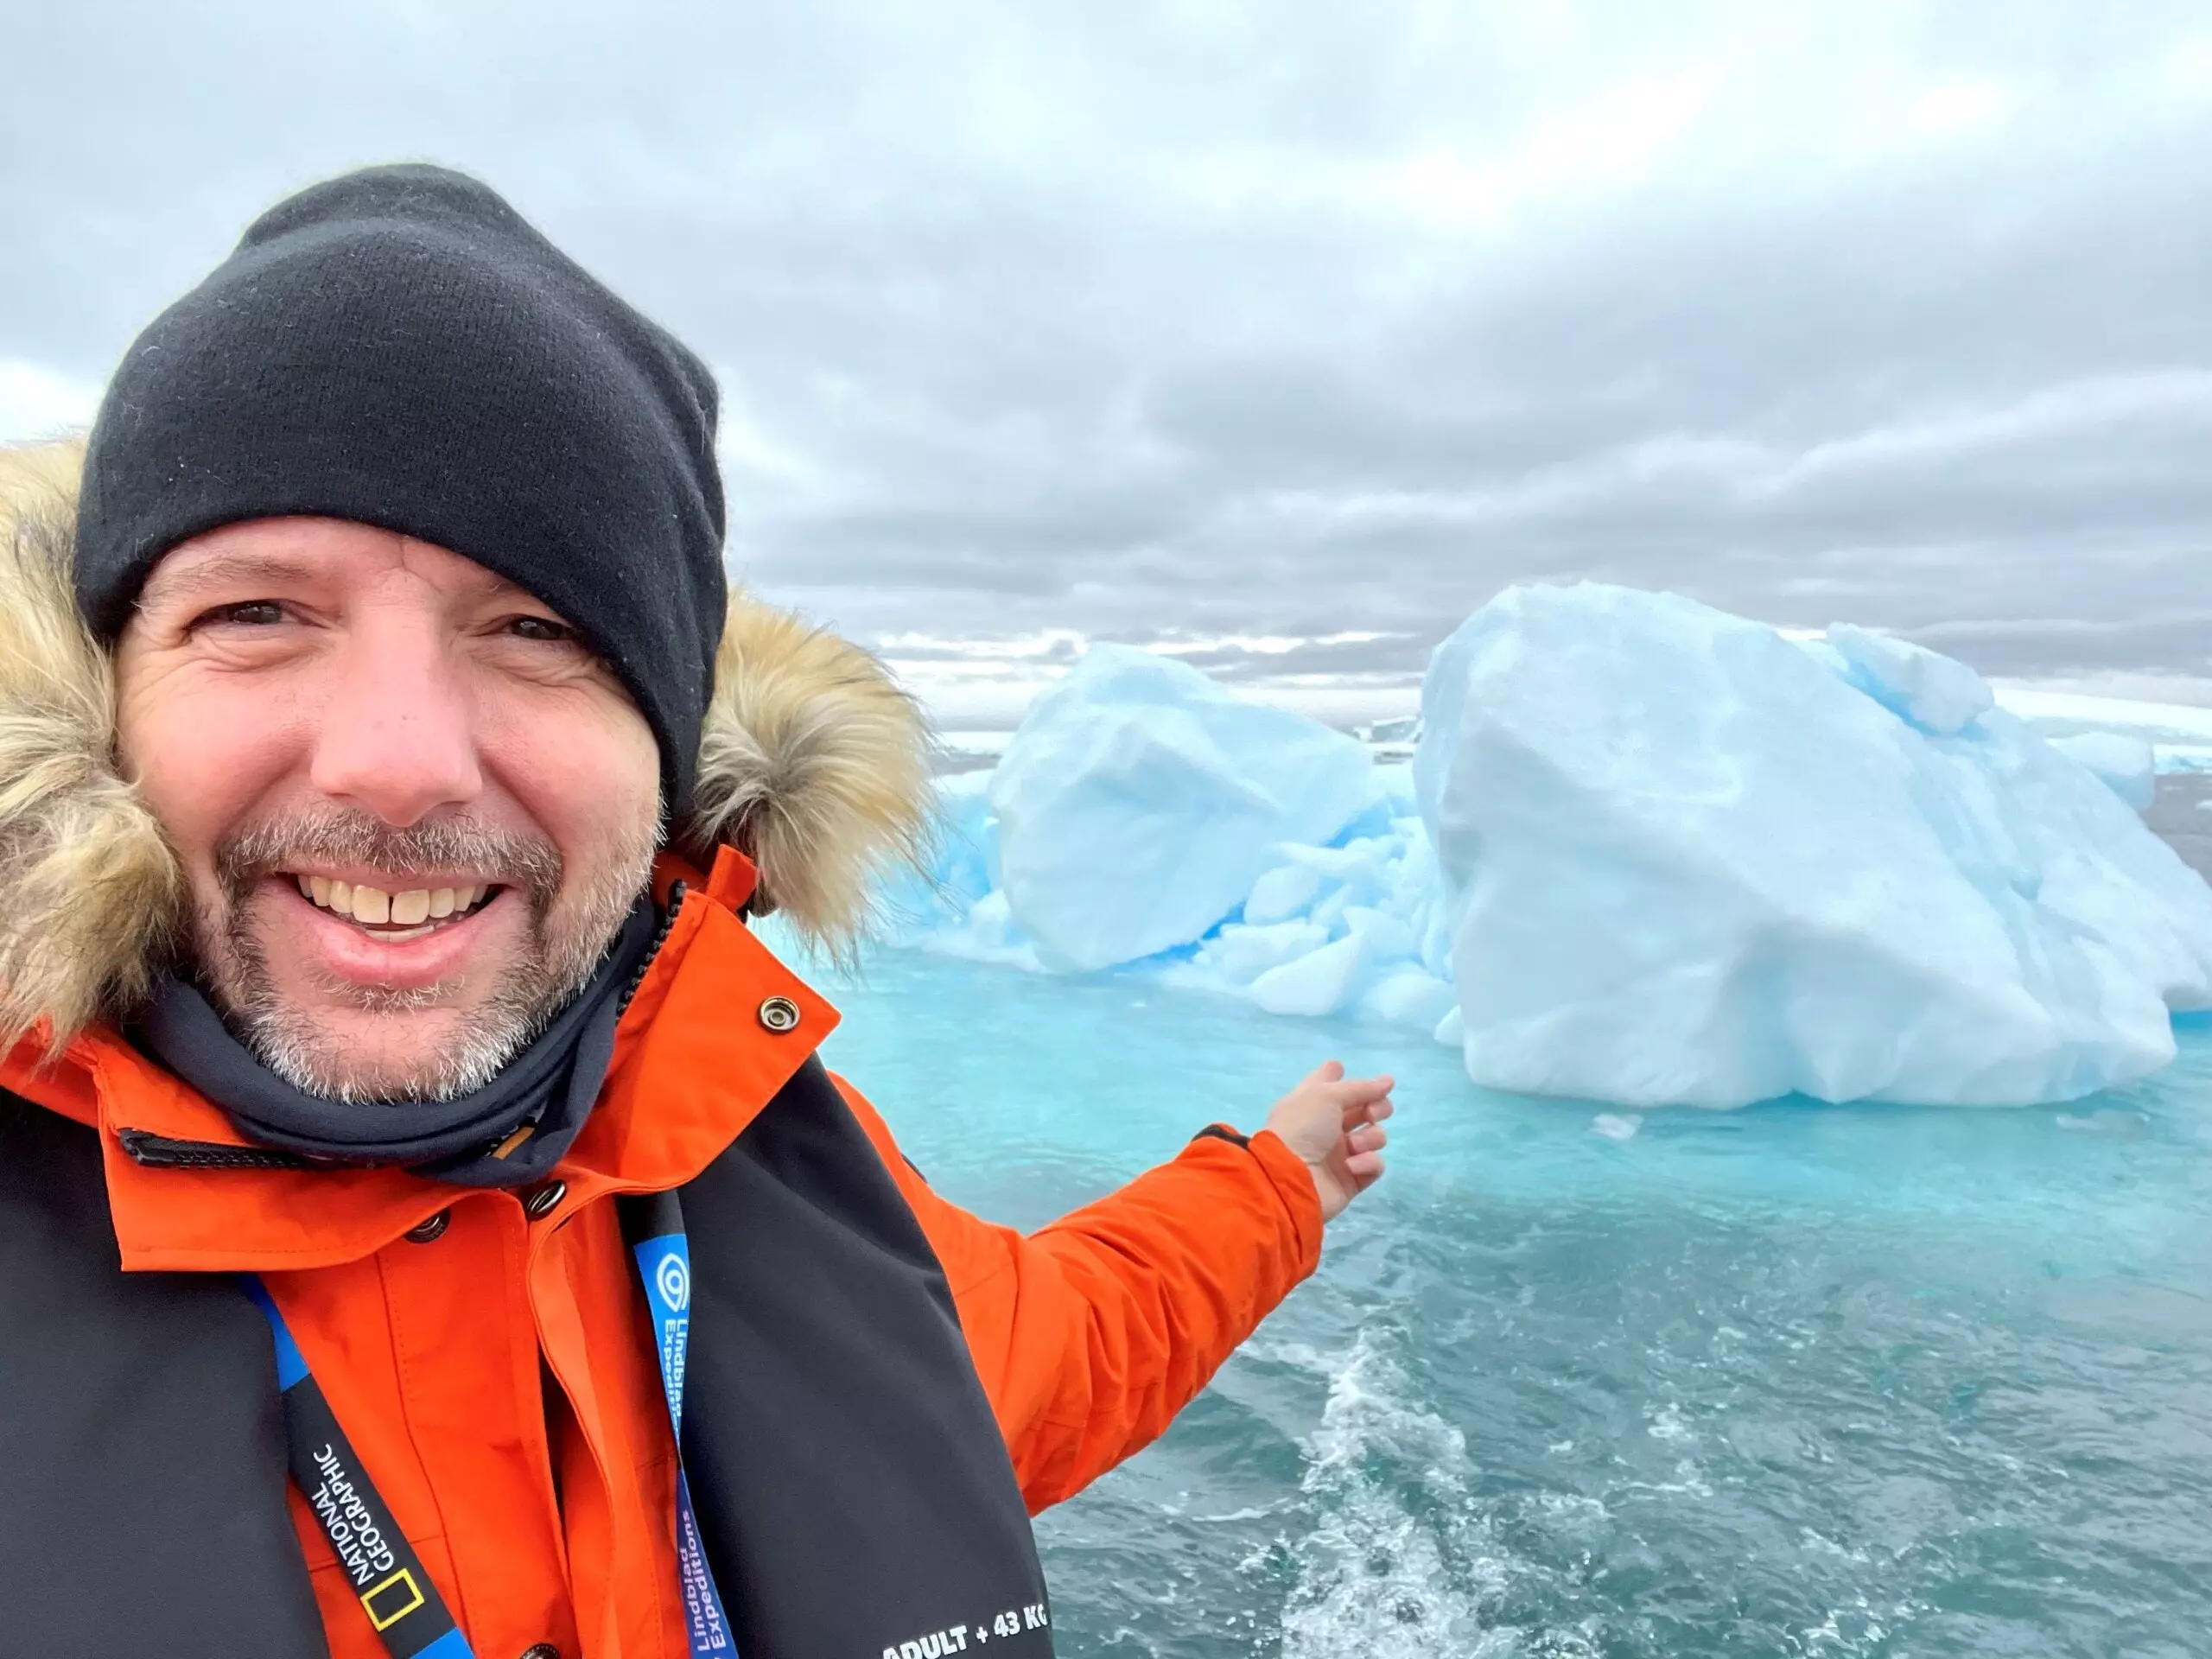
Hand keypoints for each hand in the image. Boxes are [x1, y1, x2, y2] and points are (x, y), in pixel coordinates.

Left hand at [1260, 1060, 1392, 1222]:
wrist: (1290, 1178)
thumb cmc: (1302, 1127)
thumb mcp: (1326, 1095)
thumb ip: (1360, 1088)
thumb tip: (1388, 1081)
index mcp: (1314, 1102)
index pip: (1331, 1082)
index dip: (1345, 1077)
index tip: (1367, 1081)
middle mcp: (1328, 1126)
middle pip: (1364, 1109)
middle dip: (1378, 1107)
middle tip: (1371, 1114)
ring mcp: (1340, 1153)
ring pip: (1374, 1136)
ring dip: (1369, 1138)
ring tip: (1352, 1146)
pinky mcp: (1352, 1179)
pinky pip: (1374, 1165)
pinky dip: (1367, 1163)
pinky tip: (1351, 1166)